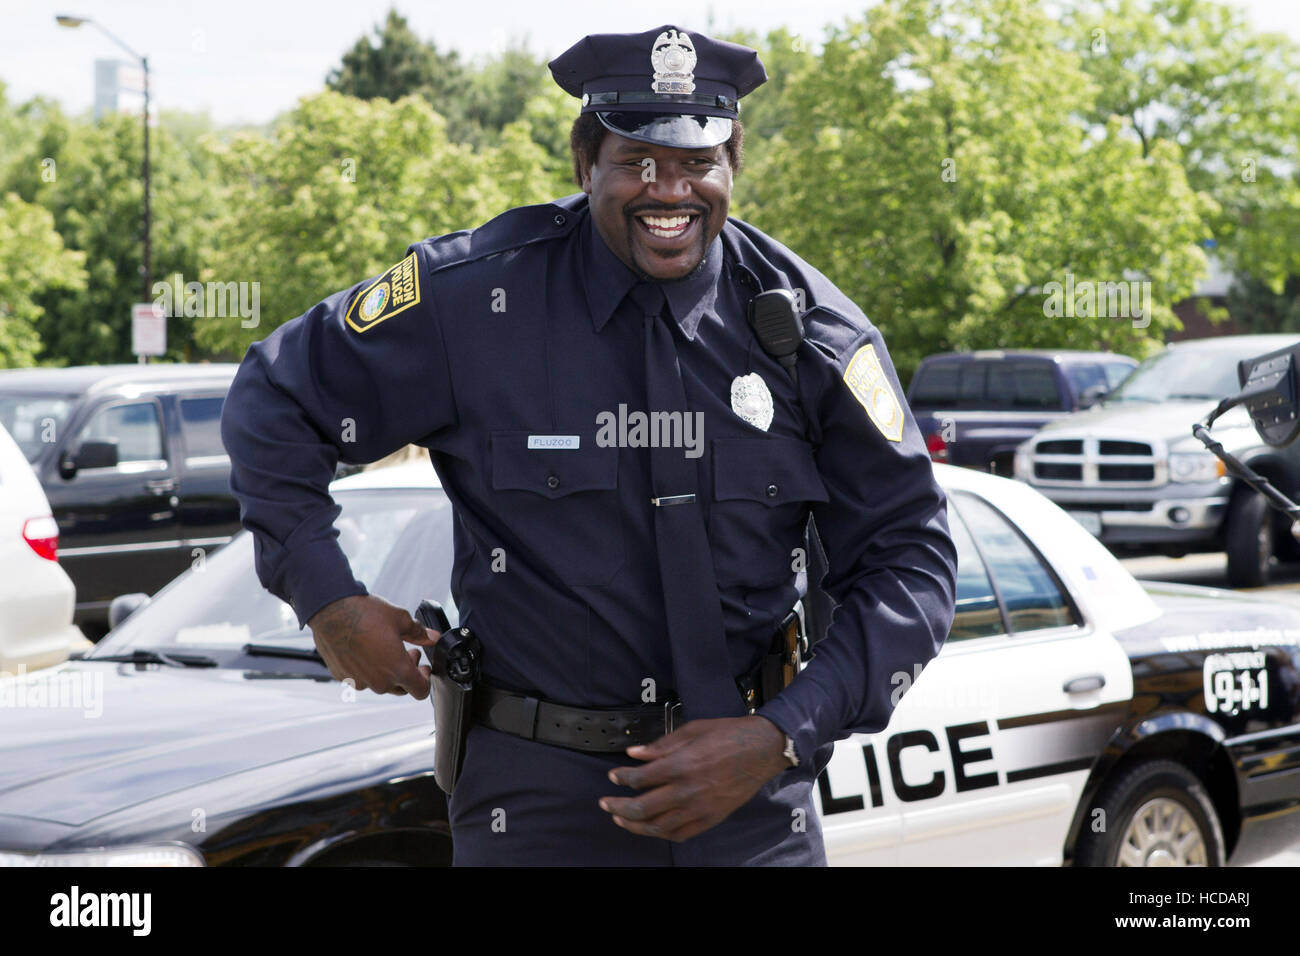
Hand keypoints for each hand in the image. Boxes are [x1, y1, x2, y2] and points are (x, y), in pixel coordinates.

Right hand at [307, 594, 437, 698]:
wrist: (331, 610)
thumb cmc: (365, 614)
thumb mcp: (401, 619)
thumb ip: (420, 634)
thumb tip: (432, 638)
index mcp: (398, 670)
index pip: (420, 691)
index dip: (424, 679)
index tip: (421, 666)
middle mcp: (378, 681)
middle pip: (400, 688)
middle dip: (406, 672)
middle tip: (406, 651)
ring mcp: (359, 681)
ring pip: (379, 683)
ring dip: (385, 671)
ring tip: (384, 648)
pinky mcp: (343, 676)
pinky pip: (360, 678)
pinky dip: (366, 669)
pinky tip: (365, 650)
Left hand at [598, 715, 790, 841]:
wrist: (762, 749)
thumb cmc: (729, 735)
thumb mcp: (692, 730)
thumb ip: (661, 745)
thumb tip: (634, 753)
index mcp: (682, 764)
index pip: (641, 778)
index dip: (622, 778)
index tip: (613, 776)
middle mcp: (688, 790)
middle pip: (643, 807)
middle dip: (619, 807)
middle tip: (606, 803)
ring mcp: (700, 807)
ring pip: (659, 826)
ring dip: (635, 825)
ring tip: (621, 819)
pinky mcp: (711, 818)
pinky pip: (681, 833)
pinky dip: (661, 833)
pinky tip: (651, 828)